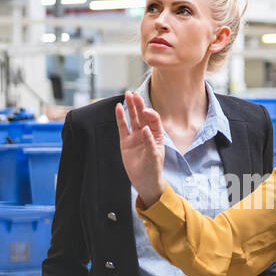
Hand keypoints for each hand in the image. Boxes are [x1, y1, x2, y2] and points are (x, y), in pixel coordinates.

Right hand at [116, 91, 167, 206]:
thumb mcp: (154, 157)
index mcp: (157, 135)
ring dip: (130, 107)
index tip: (146, 111)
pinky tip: (118, 107)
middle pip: (142, 115)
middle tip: (134, 94)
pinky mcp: (125, 142)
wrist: (145, 181)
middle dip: (139, 105)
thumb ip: (150, 143)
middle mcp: (146, 133)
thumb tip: (145, 130)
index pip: (153, 120)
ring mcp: (135, 137)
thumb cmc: (153, 169)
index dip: (150, 113)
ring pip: (132, 118)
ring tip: (127, 95)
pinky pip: (122, 127)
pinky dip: (120, 117)